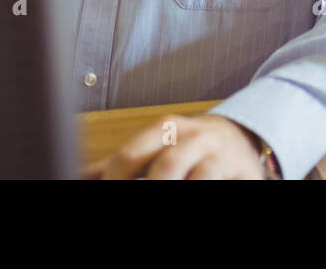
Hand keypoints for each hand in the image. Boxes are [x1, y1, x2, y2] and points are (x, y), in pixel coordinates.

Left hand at [82, 114, 266, 179]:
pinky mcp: (246, 175)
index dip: (115, 180)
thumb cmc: (187, 147)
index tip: (108, 191)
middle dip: (152, 187)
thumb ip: (120, 163)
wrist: (242, 136)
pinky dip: (214, 192)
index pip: (132, 154)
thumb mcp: (155, 146)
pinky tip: (202, 197)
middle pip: (167, 165)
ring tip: (172, 196)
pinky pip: (231, 186)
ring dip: (185, 189)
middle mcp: (196, 138)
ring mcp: (223, 157)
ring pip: (203, 177)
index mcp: (167, 129)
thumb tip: (79, 174)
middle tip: (139, 197)